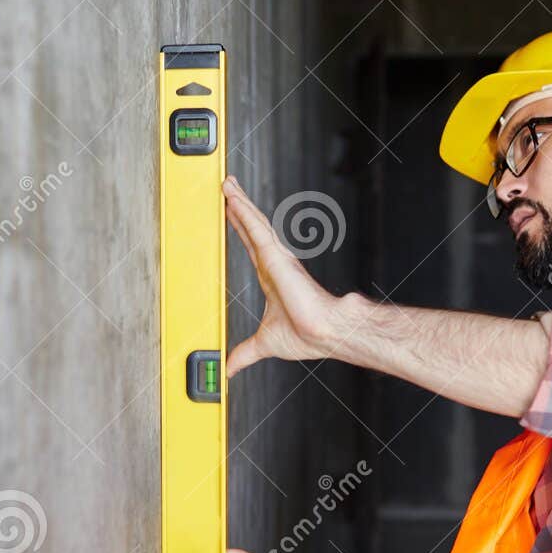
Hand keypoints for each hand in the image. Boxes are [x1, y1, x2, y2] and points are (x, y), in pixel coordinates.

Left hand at [223, 176, 343, 376]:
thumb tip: (228, 369)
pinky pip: (255, 229)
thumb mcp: (263, 344)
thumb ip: (244, 353)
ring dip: (239, 203)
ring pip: (253, 224)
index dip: (240, 229)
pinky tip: (232, 198)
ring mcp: (276, 258)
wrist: (326, 333)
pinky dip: (244, 212)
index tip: (230, 214)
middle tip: (226, 187)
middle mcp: (274, 264)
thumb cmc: (306, 336)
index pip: (251, 247)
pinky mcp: (276, 257)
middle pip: (251, 229)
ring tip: (226, 183)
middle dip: (238, 208)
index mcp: (273, 279)